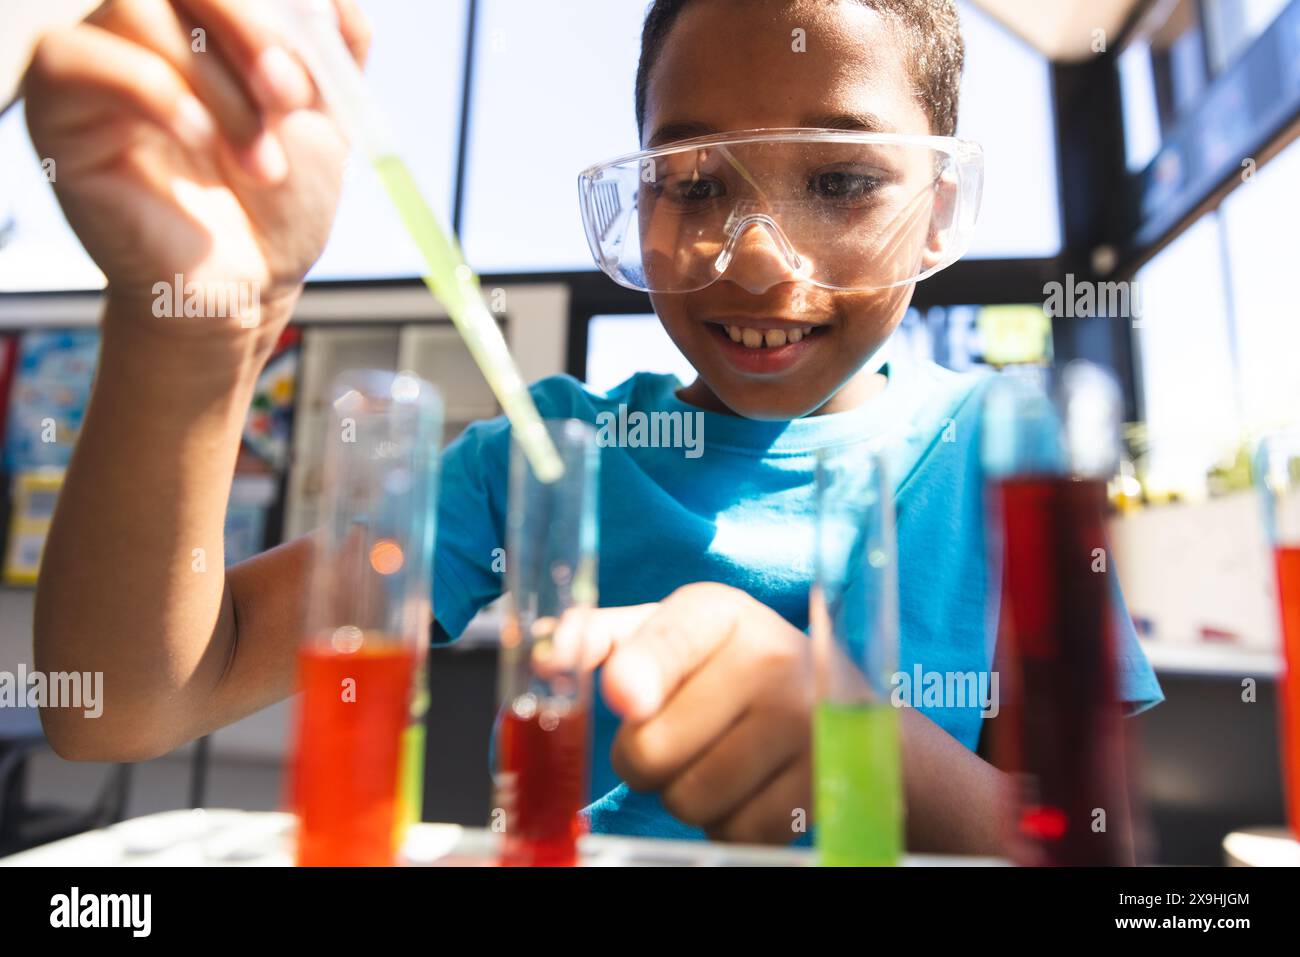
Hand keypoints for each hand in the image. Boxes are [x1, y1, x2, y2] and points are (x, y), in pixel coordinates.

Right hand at [22, 0, 371, 338]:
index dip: (270, 8)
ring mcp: (95, 61)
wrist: (252, 281)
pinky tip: (202, 144)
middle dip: (250, 28)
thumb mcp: (328, 115)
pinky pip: (80, 60)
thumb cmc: (281, 199)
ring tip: (260, 161)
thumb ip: (332, 46)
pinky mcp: (59, 109)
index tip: (316, 69)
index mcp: (203, 16)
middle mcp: (143, 26)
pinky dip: (159, 95)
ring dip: (217, 86)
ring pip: (136, 9)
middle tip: (289, 99)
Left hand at [590, 583, 814, 843]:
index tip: (623, 695)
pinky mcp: (822, 782)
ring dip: (682, 793)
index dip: (640, 673)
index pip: (669, 643)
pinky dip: (726, 822)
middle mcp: (773, 658)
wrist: (821, 687)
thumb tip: (546, 660)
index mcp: (721, 612)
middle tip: (667, 739)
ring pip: (690, 799)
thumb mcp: (663, 630)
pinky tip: (744, 785)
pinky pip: (738, 832)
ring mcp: (807, 724)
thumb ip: (599, 638)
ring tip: (709, 758)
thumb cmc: (719, 660)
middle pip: (653, 748)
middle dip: (640, 757)